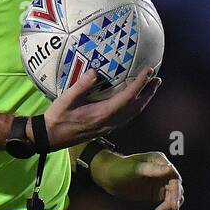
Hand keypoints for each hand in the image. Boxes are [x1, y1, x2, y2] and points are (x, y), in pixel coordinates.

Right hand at [30, 66, 160, 150]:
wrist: (51, 137)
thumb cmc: (58, 117)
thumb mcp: (67, 98)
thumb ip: (83, 85)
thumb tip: (95, 71)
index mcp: (102, 114)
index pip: (128, 97)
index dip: (140, 84)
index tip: (149, 71)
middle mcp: (109, 122)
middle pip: (136, 108)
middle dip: (148, 94)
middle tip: (157, 80)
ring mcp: (108, 127)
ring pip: (132, 114)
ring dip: (143, 101)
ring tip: (150, 89)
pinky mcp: (105, 129)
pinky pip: (126, 118)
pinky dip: (134, 108)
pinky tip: (134, 101)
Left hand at [91, 149, 183, 209]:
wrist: (109, 176)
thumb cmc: (120, 168)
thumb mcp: (135, 169)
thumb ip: (152, 169)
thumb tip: (170, 168)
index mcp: (160, 162)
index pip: (174, 178)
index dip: (175, 191)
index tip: (173, 205)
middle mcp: (164, 172)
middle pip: (176, 190)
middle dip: (173, 202)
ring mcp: (161, 183)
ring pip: (174, 198)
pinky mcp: (157, 193)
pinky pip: (167, 204)